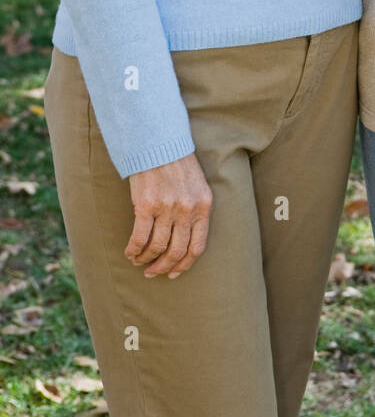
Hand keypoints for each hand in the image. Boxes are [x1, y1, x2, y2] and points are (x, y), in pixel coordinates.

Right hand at [125, 152, 212, 279]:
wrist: (158, 143)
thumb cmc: (177, 164)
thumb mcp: (196, 186)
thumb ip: (194, 211)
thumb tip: (182, 239)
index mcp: (203, 206)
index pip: (197, 247)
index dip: (184, 264)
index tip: (174, 273)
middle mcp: (187, 209)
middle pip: (176, 251)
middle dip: (164, 267)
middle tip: (153, 272)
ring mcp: (167, 208)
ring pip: (157, 247)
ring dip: (146, 259)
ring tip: (139, 261)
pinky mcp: (146, 205)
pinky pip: (139, 237)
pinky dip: (134, 250)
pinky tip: (130, 253)